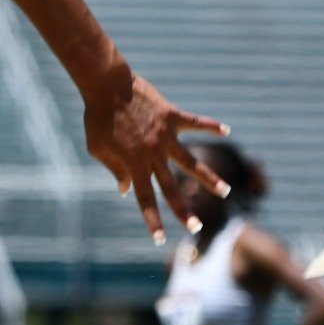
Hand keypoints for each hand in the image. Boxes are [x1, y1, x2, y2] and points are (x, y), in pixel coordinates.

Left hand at [82, 71, 228, 241]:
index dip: (152, 219)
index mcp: (134, 162)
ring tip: (225, 192)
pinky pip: (196, 122)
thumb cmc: (97, 117)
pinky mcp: (172, 116)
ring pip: (191, 161)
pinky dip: (211, 124)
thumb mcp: (98, 147)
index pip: (144, 198)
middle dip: (183, 210)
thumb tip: (125, 189)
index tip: (160, 240)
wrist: (105, 84)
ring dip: (209, 178)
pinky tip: (226, 129)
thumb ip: (114, 169)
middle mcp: (153, 152)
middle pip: (171, 187)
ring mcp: (165, 135)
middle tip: (197, 228)